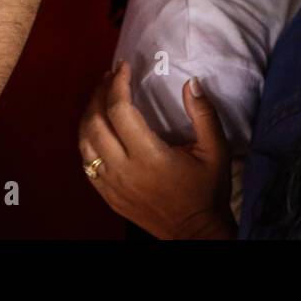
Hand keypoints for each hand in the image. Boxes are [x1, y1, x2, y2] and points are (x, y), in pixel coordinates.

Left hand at [78, 63, 234, 239]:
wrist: (194, 232)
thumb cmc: (207, 190)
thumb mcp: (216, 150)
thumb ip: (204, 114)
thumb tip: (192, 83)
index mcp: (149, 155)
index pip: (120, 111)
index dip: (118, 84)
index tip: (124, 67)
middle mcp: (124, 169)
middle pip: (95, 122)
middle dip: (98, 94)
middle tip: (109, 76)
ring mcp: (111, 185)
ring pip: (84, 143)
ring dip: (88, 115)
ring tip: (99, 97)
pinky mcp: (108, 196)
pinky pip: (86, 163)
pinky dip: (87, 140)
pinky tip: (97, 128)